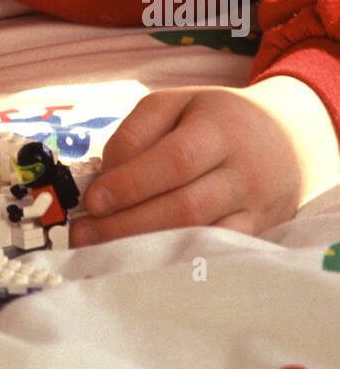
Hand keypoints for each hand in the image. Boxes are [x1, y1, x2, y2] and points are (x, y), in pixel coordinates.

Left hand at [69, 78, 339, 245]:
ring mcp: (257, 210)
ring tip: (101, 252)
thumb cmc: (215, 119)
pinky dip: (176, 262)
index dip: (132, 184)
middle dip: (128, 225)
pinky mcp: (260, 236)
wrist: (286, 138)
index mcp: (221, 128)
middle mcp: (244, 172)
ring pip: (200, 238)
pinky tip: (141, 265)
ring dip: (145, 249)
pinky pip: (216, 257)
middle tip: (83, 234)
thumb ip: (136, 133)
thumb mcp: (174, 104)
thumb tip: (107, 177)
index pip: (176, 160)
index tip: (92, 201)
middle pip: (185, 207)